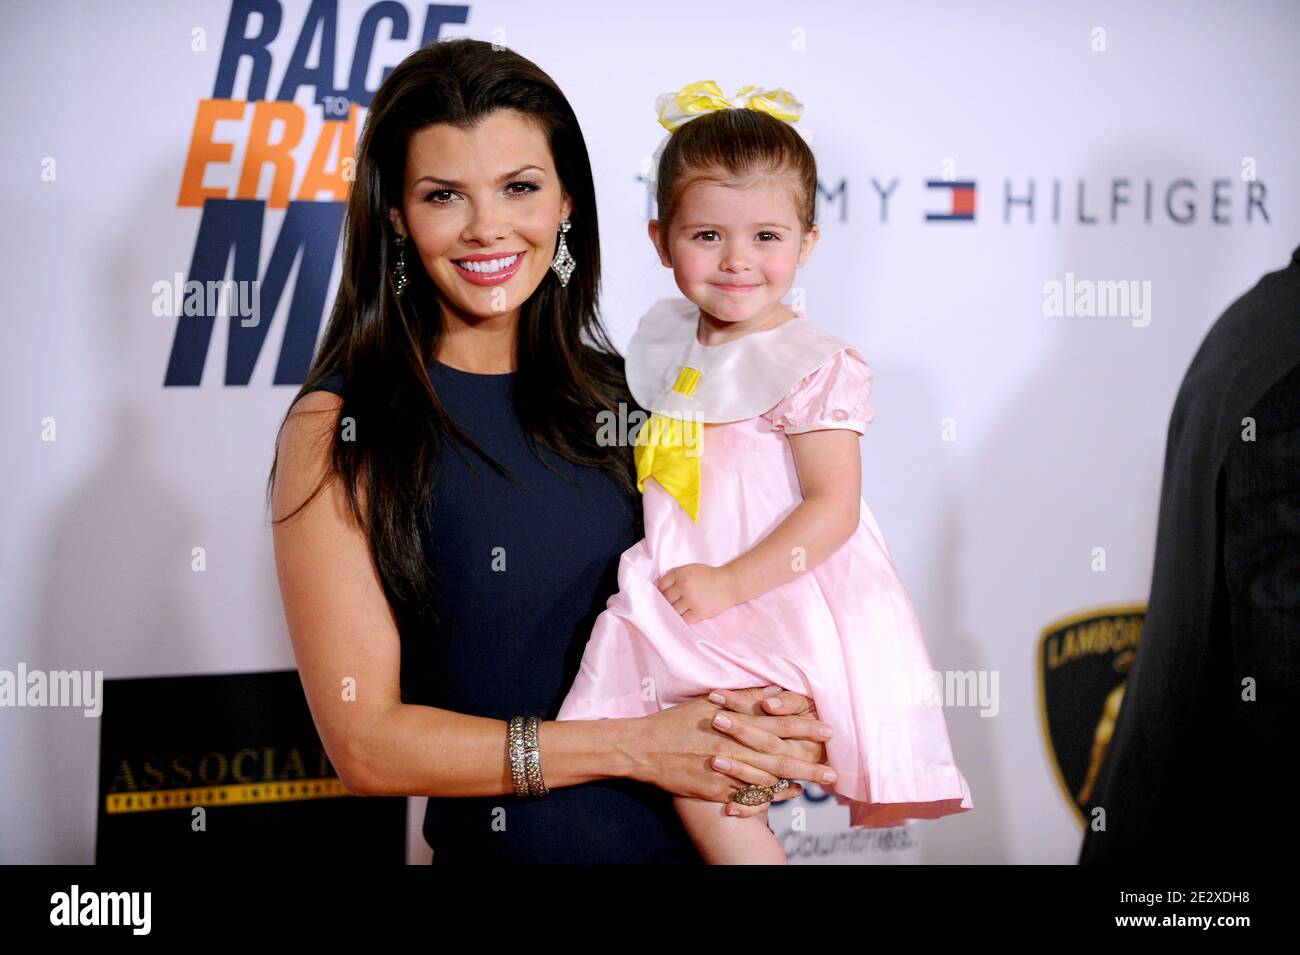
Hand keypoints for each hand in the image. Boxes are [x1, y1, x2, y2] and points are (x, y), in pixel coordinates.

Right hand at [623, 686, 835, 812]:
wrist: (643, 748)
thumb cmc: (676, 721)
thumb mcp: (707, 702)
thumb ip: (742, 699)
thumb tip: (771, 692)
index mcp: (733, 722)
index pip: (776, 725)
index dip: (805, 728)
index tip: (829, 730)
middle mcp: (732, 747)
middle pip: (778, 756)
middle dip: (809, 762)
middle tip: (834, 769)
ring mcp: (724, 770)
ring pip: (766, 778)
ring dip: (796, 782)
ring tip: (819, 785)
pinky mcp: (715, 789)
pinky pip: (747, 794)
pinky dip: (770, 796)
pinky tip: (787, 795)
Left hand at [657, 562, 737, 622]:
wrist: (730, 584)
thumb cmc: (709, 576)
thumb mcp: (691, 568)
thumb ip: (675, 574)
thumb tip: (659, 585)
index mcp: (681, 574)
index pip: (662, 585)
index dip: (661, 591)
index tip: (664, 595)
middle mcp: (685, 586)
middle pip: (666, 599)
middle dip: (667, 602)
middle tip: (671, 604)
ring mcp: (691, 600)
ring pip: (673, 611)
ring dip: (674, 612)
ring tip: (679, 610)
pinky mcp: (699, 612)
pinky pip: (684, 620)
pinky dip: (683, 619)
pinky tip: (686, 615)